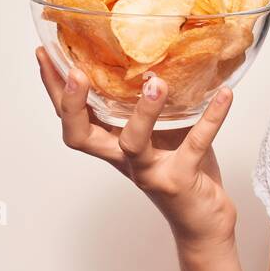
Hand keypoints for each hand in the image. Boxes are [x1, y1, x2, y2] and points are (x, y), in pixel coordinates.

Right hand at [35, 46, 237, 246]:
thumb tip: (157, 51)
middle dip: (73, 104)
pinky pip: (195, 144)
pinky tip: (225, 95)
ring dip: (143, 112)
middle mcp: (122, 159)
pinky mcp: (180, 180)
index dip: (54, 89)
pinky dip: (212, 118)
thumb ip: (151, 101)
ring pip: (134, 143)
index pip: (72, 117)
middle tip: (77, 73)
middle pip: (81, 135)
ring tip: (156, 82)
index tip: (45, 53)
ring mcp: (149, 171)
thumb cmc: (181, 170)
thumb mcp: (161, 131)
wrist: (204, 219)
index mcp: (112, 144)